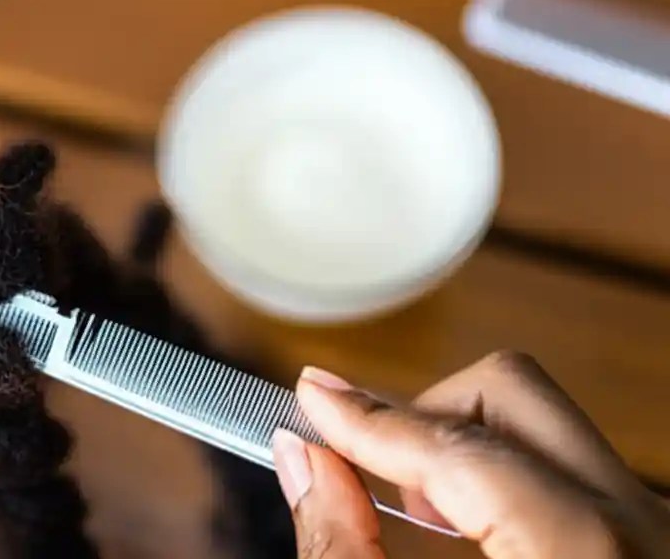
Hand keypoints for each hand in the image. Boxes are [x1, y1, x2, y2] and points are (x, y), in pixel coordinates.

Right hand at [273, 351, 669, 557]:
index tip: (312, 398)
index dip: (370, 419)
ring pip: (545, 421)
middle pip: (514, 393)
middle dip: (427, 417)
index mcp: (585, 555)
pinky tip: (480, 527)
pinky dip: (507, 475)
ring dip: (465, 446)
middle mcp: (644, 532)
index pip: (462, 447)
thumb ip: (341, 546)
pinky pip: (573, 463)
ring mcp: (657, 531)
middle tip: (373, 458)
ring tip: (427, 511)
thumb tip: (301, 457)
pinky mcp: (652, 536)